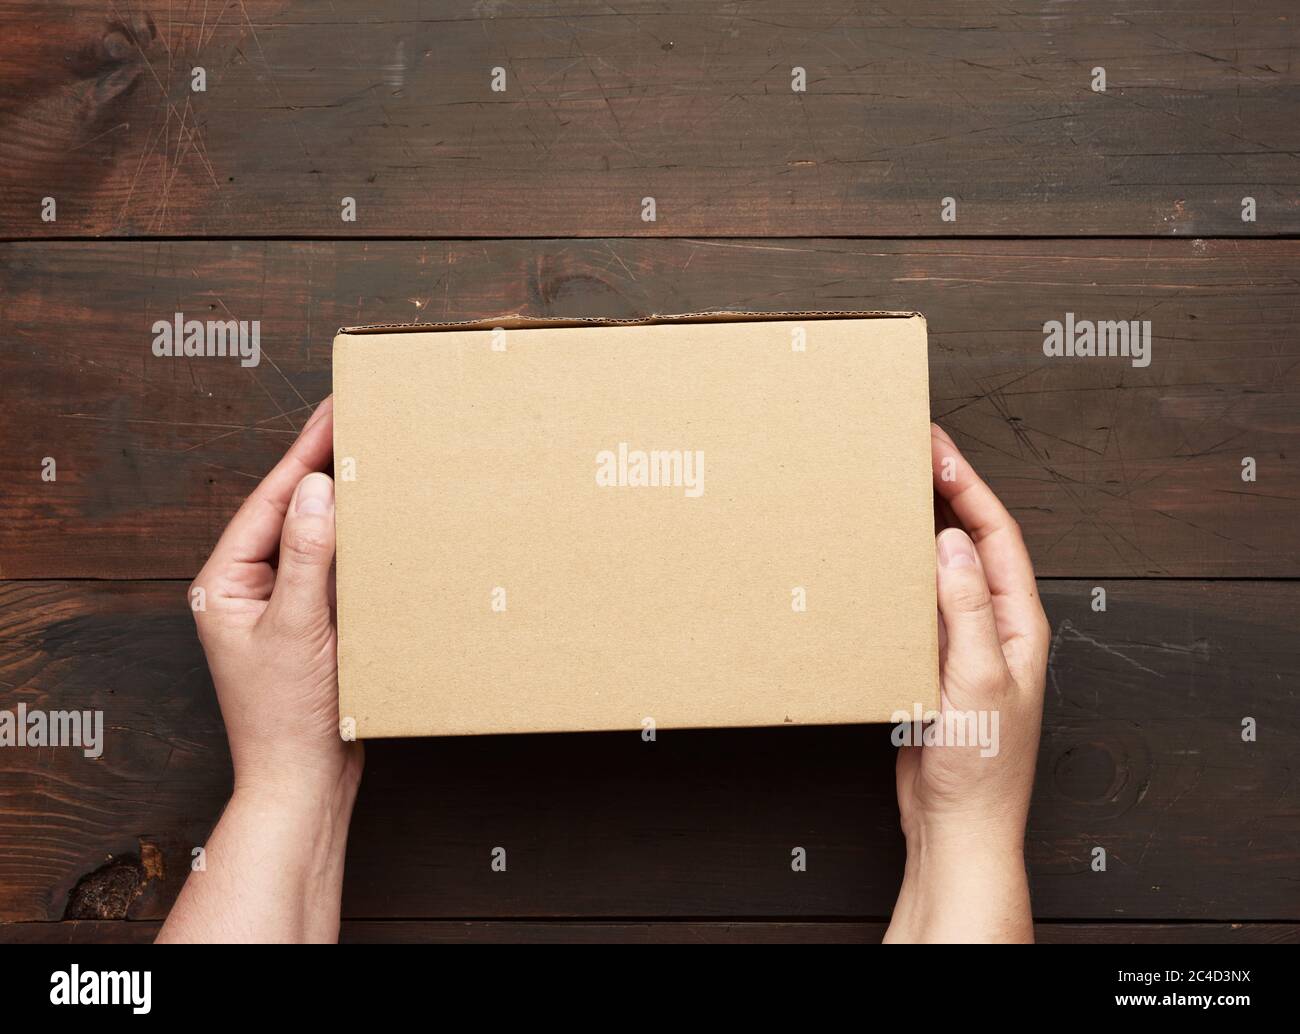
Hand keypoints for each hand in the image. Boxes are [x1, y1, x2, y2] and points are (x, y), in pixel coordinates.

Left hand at [158, 395, 359, 941]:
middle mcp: (247, 587)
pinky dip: (358, 544)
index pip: (270, 500)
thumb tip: (318, 489)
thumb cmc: (287, 718)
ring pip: (313, 537)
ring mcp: (279, 605)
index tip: (334, 409)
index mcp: (225, 582)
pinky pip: (333, 568)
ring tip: (375, 456)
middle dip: (323, 464)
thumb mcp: (296, 629)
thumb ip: (306, 557)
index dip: (304, 452)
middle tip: (359, 416)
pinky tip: (383, 523)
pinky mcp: (310, 623)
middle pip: (290, 510)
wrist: (304, 782)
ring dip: (344, 502)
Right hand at [884, 423, 1048, 942]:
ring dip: (915, 532)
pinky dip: (893, 579)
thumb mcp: (981, 680)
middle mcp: (993, 626)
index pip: (997, 535)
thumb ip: (967, 610)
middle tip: (908, 453)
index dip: (967, 486)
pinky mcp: (930, 665)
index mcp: (1018, 623)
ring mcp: (961, 645)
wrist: (957, 825)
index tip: (935, 449)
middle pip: (971, 542)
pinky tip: (868, 568)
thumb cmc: (983, 765)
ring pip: (939, 572)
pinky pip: (914, 608)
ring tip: (885, 496)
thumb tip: (952, 543)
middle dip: (943, 494)